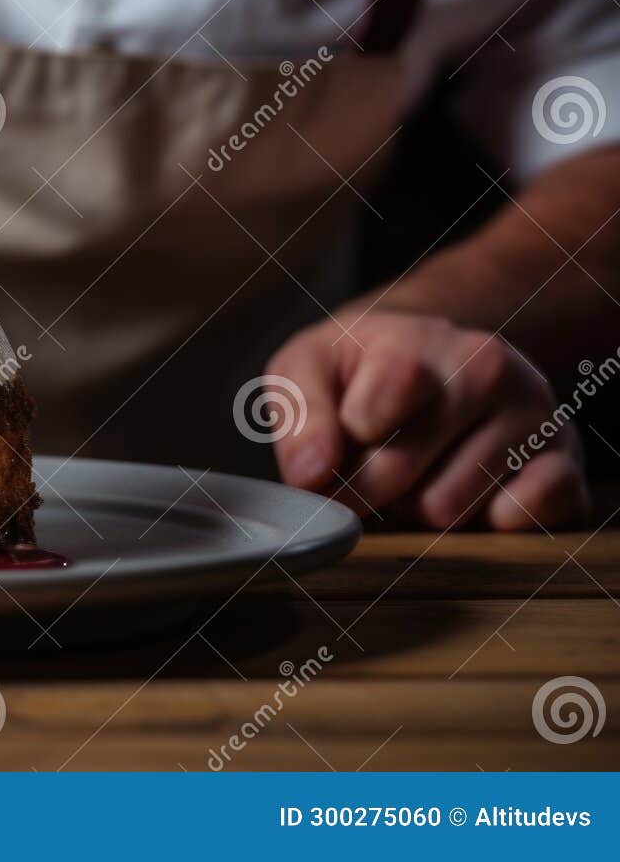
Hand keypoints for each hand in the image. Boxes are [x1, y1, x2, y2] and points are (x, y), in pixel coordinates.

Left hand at [265, 309, 589, 529]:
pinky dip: (484, 523)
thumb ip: (299, 415)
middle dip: (367, 486)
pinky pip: (523, 521)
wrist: (433, 356)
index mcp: (420, 341)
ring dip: (418, 507)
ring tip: (421, 469)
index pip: (373, 411)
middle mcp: (489, 371)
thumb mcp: (307, 368)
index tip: (349, 428)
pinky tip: (471, 490)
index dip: (346, 438)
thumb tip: (310, 475)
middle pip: (399, 473)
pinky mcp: (566, 465)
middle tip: (369, 463)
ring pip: (448, 510)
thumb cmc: (358, 370)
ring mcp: (535, 417)